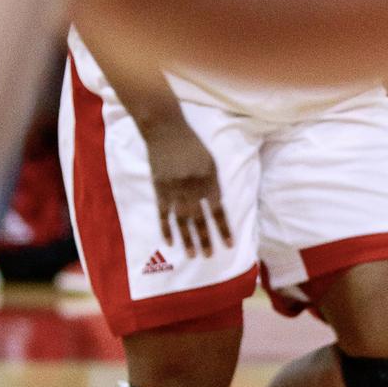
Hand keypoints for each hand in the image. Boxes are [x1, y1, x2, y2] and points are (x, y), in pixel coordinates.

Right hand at [140, 112, 230, 257]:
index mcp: (208, 178)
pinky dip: (166, 229)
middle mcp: (192, 186)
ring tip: (192, 255)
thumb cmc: (191, 144)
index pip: (218, 209)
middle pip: (200, 218)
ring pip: (182, 220)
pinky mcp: (159, 189)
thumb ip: (213, 183)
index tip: (228, 244)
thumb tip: (216, 206)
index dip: (223, 228)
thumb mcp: (209, 160)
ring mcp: (174, 189)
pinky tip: (170, 242)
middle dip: (205, 239)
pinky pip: (163, 213)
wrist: (165, 129)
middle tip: (209, 256)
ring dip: (187, 239)